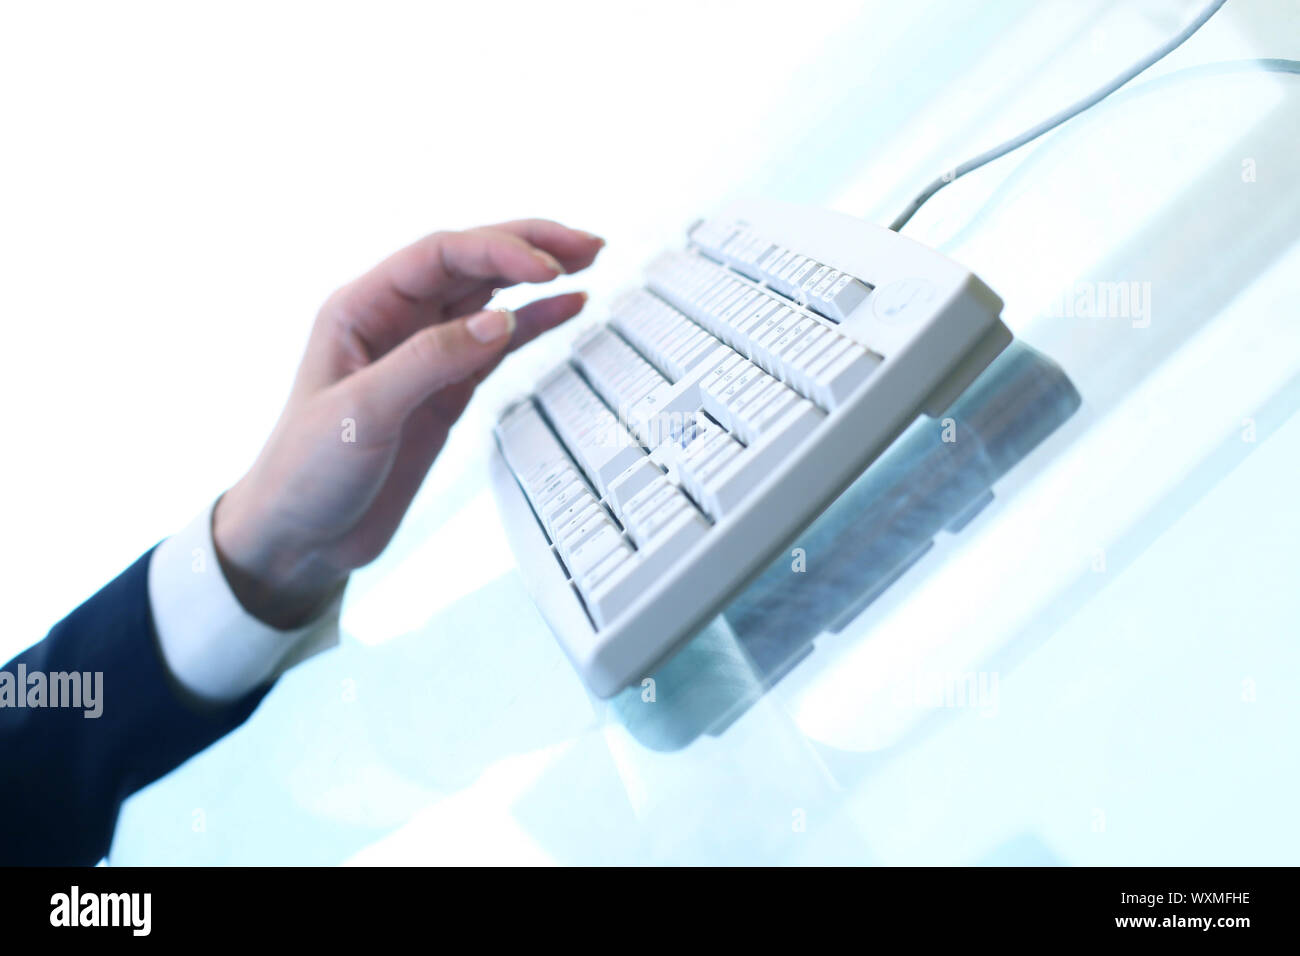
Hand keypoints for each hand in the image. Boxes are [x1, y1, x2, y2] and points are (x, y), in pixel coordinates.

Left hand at [213, 219, 603, 626]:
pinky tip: (566, 309)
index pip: (439, 255)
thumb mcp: (362, 413)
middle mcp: (394, 321)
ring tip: (586, 261)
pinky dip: (534, 325)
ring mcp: (425, 355)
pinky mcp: (446, 390)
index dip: (497, 250)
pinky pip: (499, 344)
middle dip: (528, 247)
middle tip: (584, 244)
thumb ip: (430, 361)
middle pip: (470, 262)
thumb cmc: (304, 472)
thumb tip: (498, 321)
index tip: (546, 268)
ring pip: (490, 298)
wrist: (300, 536)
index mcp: (360, 309)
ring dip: (537, 279)